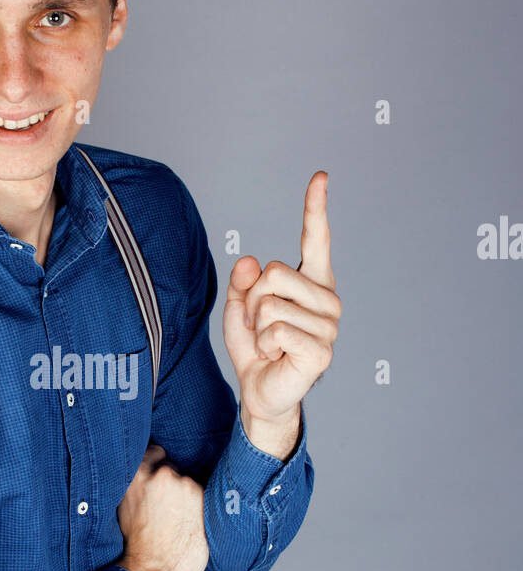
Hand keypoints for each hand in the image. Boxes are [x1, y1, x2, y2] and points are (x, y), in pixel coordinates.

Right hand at [116, 443, 208, 570]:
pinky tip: (189, 521)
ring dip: (185, 494)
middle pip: (171, 466)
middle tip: (166, 505)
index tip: (157, 474)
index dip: (156, 463)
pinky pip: (201, 494)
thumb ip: (135, 485)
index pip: (152, 451)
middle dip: (170, 481)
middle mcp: (160, 473)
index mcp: (135, 474)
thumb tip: (146, 471)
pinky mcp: (201, 495)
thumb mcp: (124, 508)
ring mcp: (182, 482)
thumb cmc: (138, 545)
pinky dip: (197, 505)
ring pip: (187, 480)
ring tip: (177, 518)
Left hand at [222, 170, 340, 429]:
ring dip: (257, 327)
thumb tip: (249, 261)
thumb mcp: (240, 308)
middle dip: (252, 301)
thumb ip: (243, 282)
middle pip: (274, 272)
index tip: (319, 177)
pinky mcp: (321, 351)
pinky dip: (264, 345)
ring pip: (270, 304)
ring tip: (269, 345)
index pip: (316, 240)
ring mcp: (329, 326)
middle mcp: (327, 300)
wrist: (261, 393)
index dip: (315, 208)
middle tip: (261, 328)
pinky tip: (277, 357)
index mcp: (312, 283)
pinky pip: (275, 330)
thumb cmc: (256, 349)